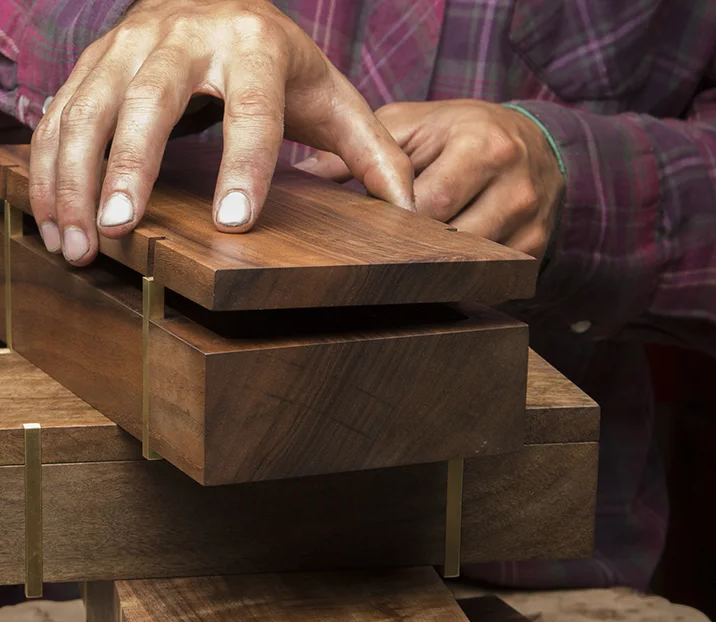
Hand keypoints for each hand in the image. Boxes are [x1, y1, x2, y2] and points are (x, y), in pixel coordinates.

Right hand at [30, 0, 413, 264]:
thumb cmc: (272, 56)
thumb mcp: (326, 92)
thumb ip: (368, 149)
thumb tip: (410, 212)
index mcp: (253, 44)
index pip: (251, 108)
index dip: (242, 164)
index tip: (233, 223)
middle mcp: (183, 34)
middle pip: (150, 102)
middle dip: (129, 167)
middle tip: (118, 231)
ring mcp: (127, 45)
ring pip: (88, 109)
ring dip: (71, 179)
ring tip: (74, 244)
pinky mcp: (90, 63)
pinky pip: (56, 115)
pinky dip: (45, 169)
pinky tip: (48, 219)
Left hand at [298, 99, 564, 258]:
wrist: (536, 142)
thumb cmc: (460, 133)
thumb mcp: (412, 127)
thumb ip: (361, 151)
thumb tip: (299, 177)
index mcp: (482, 147)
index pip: (427, 206)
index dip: (393, 227)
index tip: (365, 239)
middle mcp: (514, 186)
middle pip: (449, 244)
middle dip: (410, 253)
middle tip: (375, 263)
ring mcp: (530, 223)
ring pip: (470, 268)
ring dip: (433, 272)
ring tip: (401, 270)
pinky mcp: (536, 250)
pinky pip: (490, 280)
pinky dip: (461, 280)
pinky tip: (435, 276)